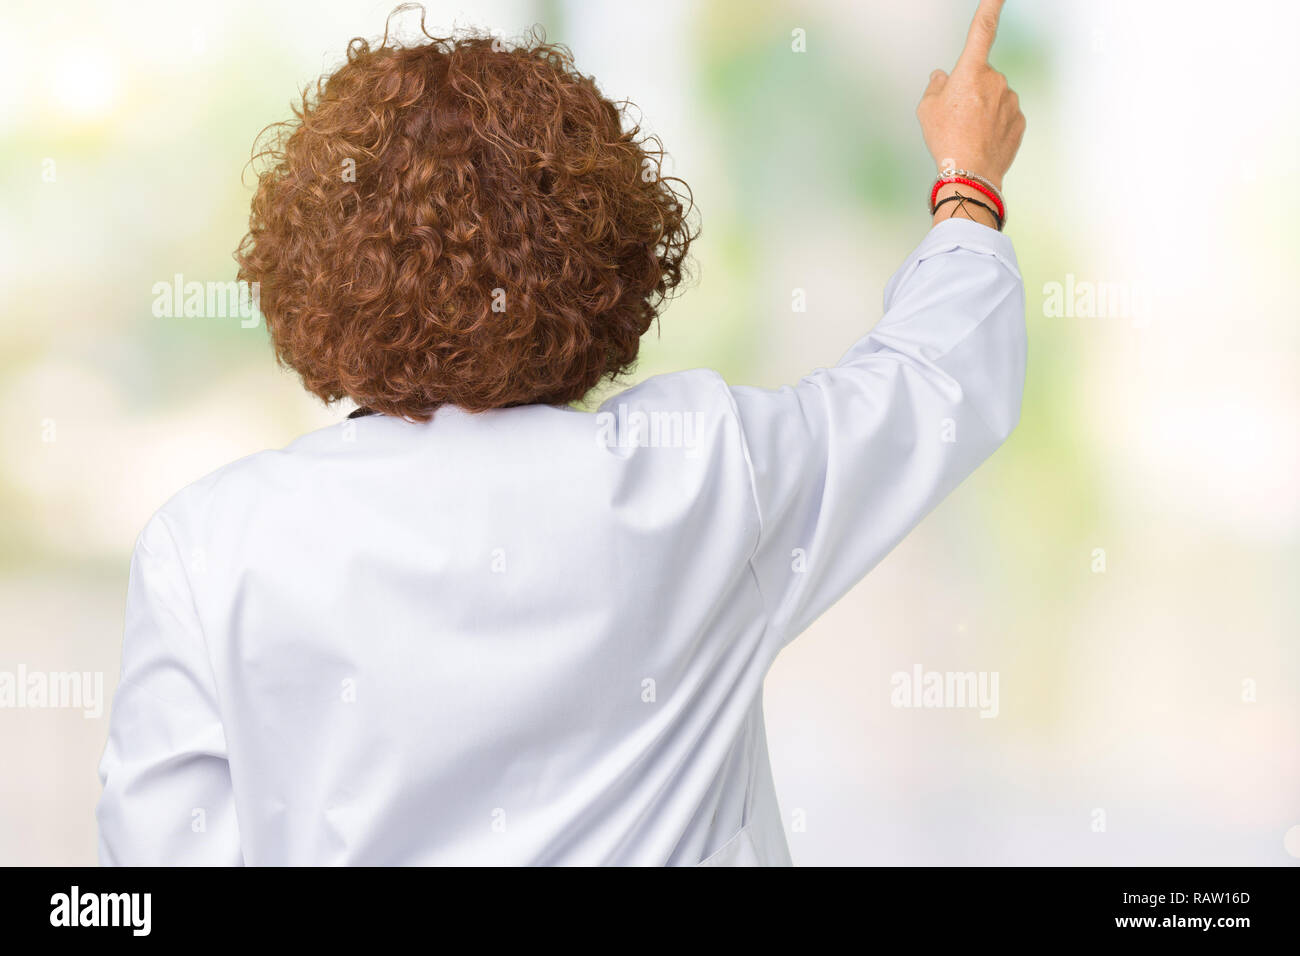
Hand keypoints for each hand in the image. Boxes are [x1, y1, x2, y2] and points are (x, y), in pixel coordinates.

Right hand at [917, 0, 1024, 191]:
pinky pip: (1005, 116)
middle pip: (982, 77)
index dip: (991, 6)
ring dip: (984, 109)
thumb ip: (935, 87)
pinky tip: (982, 141)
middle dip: (972, 90)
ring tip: (969, 133)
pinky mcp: (1019, 121)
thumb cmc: (946, 140)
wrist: (970, 175)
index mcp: (971, 72)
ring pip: (996, 97)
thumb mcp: (926, 111)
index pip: (982, 30)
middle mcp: (996, 80)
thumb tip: (941, 78)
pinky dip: (994, 125)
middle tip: (957, 117)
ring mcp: (1011, 101)